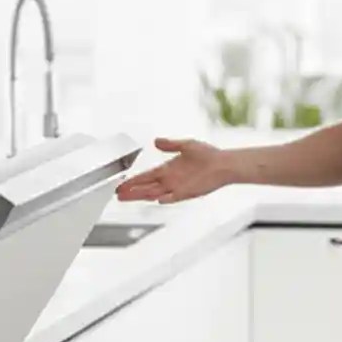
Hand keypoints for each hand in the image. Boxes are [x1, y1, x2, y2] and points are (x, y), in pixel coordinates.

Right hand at [115, 137, 234, 204]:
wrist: (223, 164)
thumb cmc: (208, 154)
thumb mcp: (186, 145)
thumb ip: (170, 144)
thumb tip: (156, 141)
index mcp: (167, 169)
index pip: (145, 176)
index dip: (133, 181)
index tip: (121, 184)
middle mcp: (170, 180)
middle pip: (145, 188)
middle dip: (131, 191)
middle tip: (117, 195)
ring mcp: (177, 188)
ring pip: (154, 194)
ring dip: (141, 196)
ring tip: (127, 199)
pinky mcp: (188, 193)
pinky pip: (174, 198)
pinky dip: (166, 199)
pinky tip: (157, 200)